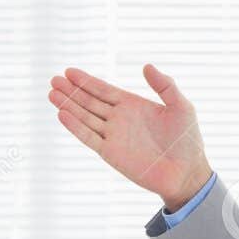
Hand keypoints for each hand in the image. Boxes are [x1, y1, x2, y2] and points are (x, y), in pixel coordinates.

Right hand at [47, 64, 212, 211]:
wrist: (186, 172)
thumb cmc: (187, 140)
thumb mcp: (181, 107)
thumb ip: (165, 85)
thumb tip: (146, 66)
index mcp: (132, 105)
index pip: (103, 90)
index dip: (86, 81)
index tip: (69, 71)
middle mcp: (119, 119)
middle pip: (89, 101)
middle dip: (71, 91)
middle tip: (53, 79)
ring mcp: (113, 136)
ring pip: (85, 117)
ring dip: (68, 106)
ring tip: (51, 93)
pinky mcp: (111, 153)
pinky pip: (89, 138)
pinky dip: (75, 127)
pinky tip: (62, 115)